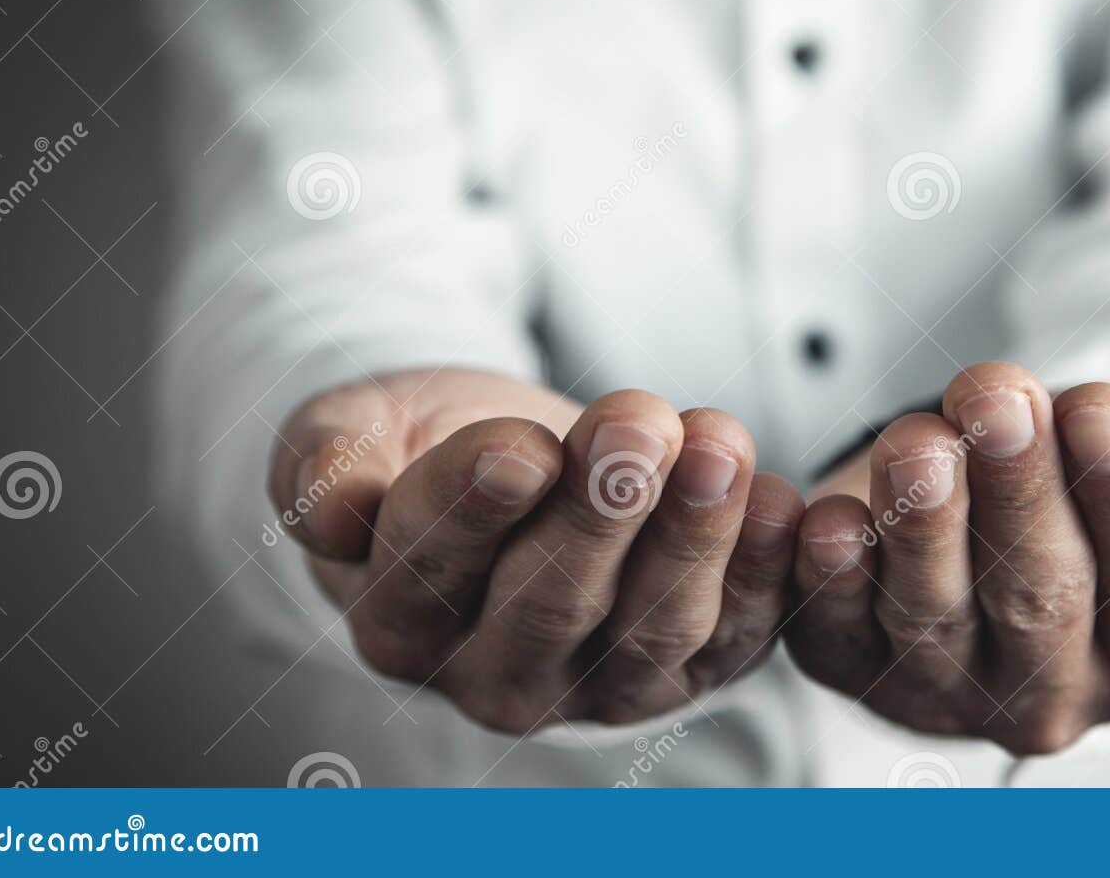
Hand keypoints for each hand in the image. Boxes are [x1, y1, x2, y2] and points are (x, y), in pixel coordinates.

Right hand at [268, 368, 803, 732]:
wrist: (514, 467)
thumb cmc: (422, 449)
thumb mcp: (351, 432)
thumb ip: (326, 462)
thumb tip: (328, 505)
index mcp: (398, 620)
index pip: (430, 567)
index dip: (473, 508)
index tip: (518, 450)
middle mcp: (498, 674)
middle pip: (551, 604)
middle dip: (600, 511)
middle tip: (633, 428)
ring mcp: (603, 681)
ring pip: (655, 627)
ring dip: (694, 535)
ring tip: (715, 446)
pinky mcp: (693, 665)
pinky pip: (739, 632)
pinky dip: (767, 570)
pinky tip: (783, 500)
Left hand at [784, 362, 1109, 754]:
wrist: (1016, 473)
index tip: (1104, 411)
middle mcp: (1056, 696)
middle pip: (1042, 601)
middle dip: (1020, 493)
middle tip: (998, 399)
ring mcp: (950, 690)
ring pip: (935, 620)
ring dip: (923, 526)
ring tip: (919, 444)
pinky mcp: (858, 669)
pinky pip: (837, 637)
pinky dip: (826, 580)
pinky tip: (825, 519)